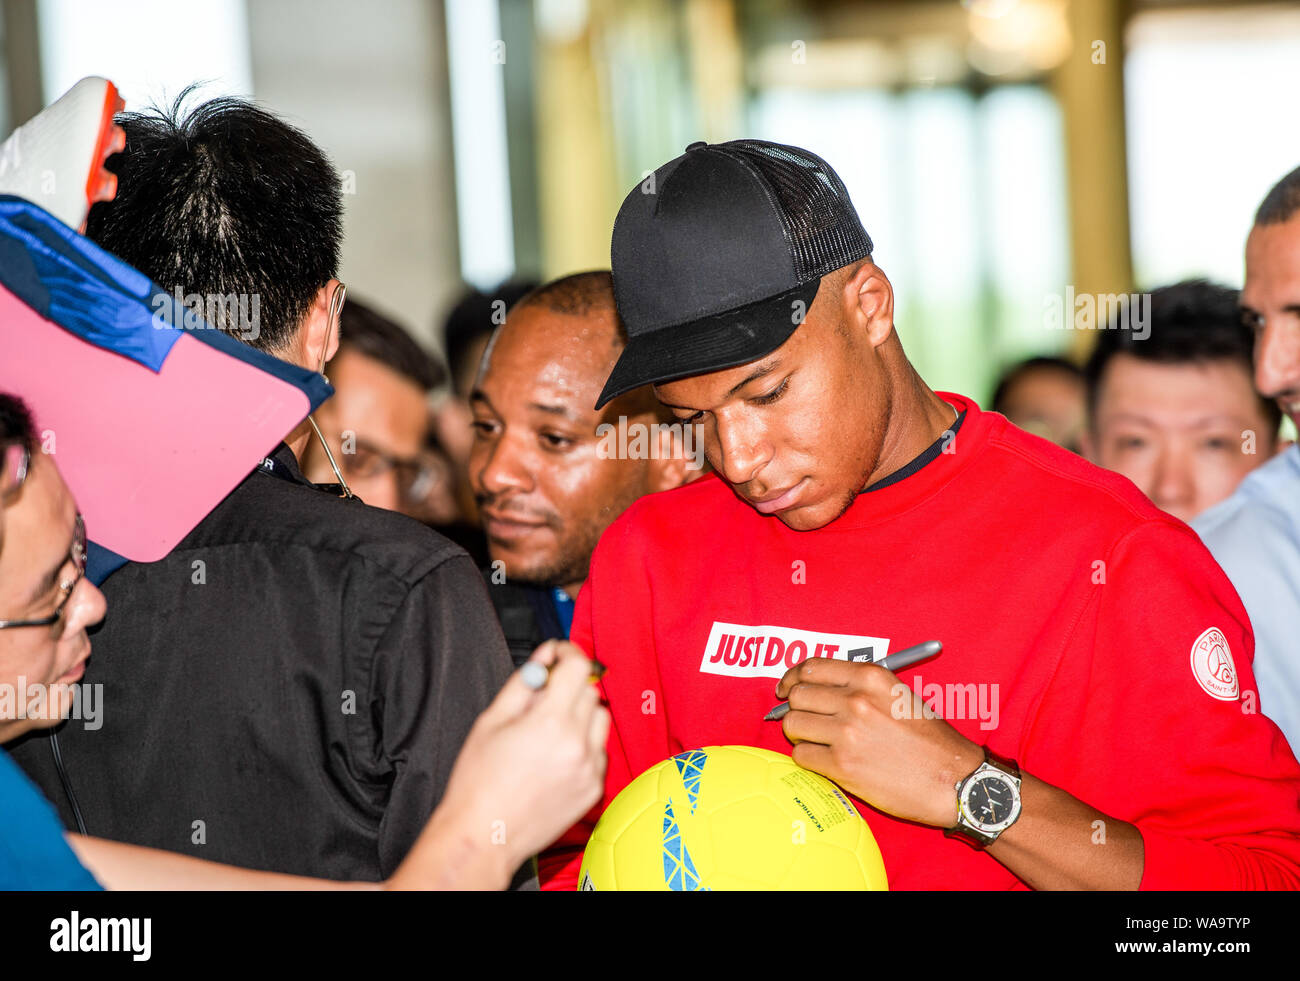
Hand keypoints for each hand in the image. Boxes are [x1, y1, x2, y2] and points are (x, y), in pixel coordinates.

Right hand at [389, 640, 608, 888]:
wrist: (484, 836)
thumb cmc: (478, 783)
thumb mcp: (492, 720)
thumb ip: (524, 682)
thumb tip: (545, 656)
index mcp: (551, 723)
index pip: (579, 668)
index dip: (568, 653)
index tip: (557, 655)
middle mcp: (578, 745)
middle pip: (590, 691)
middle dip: (569, 686)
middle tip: (541, 698)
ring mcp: (590, 769)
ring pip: (601, 719)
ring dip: (581, 714)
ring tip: (549, 730)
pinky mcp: (594, 789)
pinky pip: (600, 751)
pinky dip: (584, 745)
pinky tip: (555, 757)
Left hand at [775, 657, 982, 827]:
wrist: (955, 780)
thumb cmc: (931, 740)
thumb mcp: (899, 694)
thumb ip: (859, 686)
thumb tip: (815, 687)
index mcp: (870, 677)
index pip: (811, 668)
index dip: (793, 678)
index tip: (787, 689)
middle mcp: (855, 701)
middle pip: (797, 697)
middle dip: (796, 709)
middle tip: (807, 721)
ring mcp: (846, 734)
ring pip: (792, 726)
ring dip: (801, 735)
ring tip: (819, 743)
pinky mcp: (842, 767)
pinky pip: (801, 756)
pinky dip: (808, 759)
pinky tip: (826, 762)